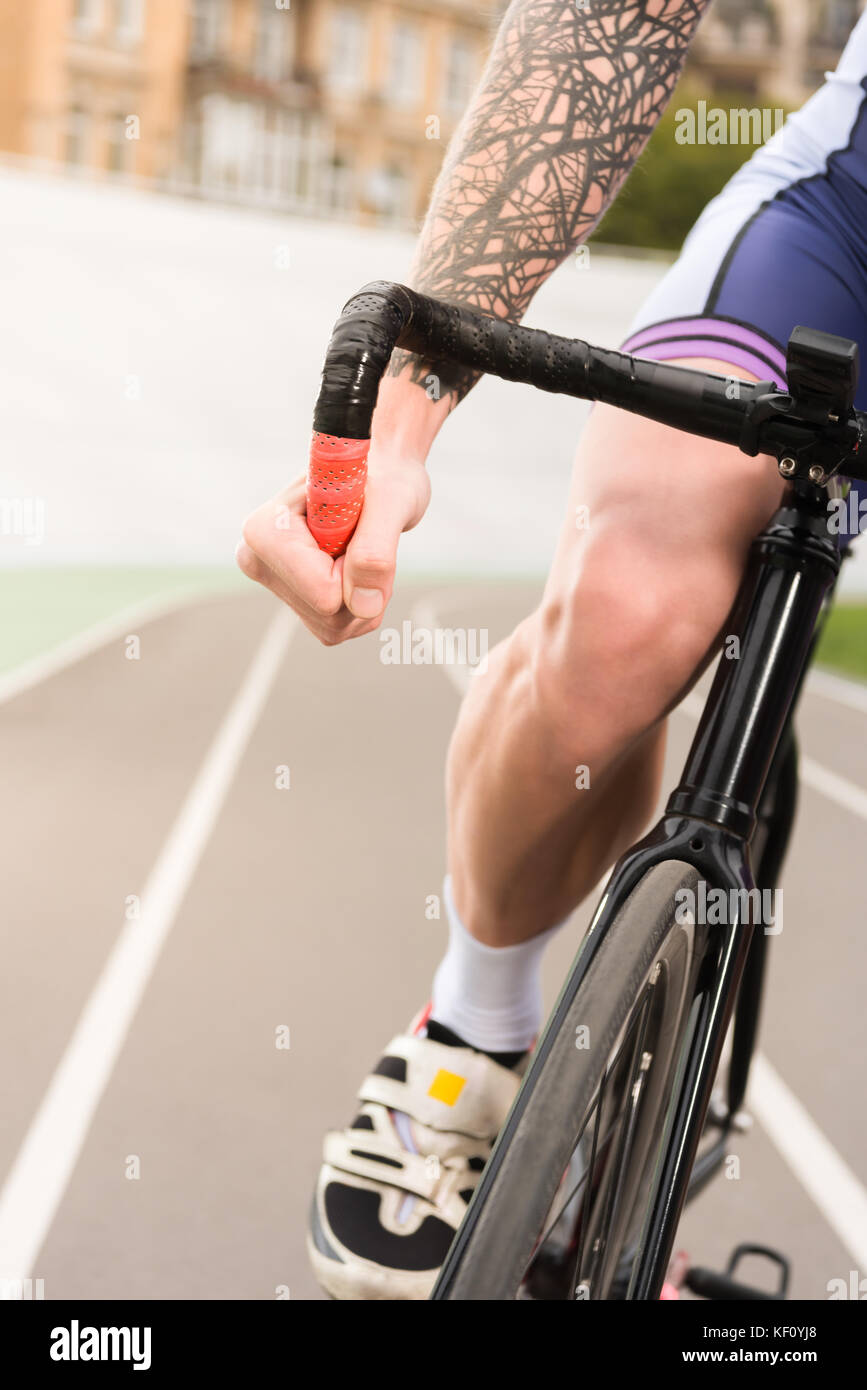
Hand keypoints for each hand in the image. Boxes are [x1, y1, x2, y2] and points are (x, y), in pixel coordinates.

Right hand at [236, 446, 430, 644]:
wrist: (379, 483)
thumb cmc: (382, 482)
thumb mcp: (390, 503)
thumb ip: (375, 553)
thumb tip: (364, 607)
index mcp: (265, 531)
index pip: (323, 591)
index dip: (357, 567)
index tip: (357, 526)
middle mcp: (256, 561)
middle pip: (327, 613)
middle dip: (360, 584)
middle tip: (362, 536)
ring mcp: (273, 584)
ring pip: (334, 626)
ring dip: (365, 594)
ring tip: (360, 548)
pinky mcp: (294, 603)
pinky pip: (338, 629)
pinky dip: (361, 603)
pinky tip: (356, 566)